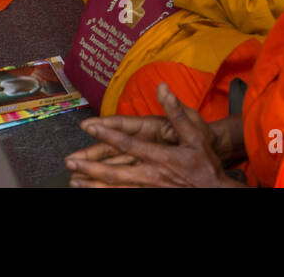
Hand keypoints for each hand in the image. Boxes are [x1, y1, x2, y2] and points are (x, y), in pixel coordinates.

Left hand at [66, 83, 242, 186]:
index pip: (129, 143)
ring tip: (74, 181)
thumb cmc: (204, 161)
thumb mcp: (195, 133)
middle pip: (114, 172)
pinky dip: (106, 194)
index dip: (107, 134)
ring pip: (115, 188)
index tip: (89, 126)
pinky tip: (94, 190)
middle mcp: (151, 175)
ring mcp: (149, 189)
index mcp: (161, 156)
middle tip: (70, 161)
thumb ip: (177, 112)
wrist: (213, 189)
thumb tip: (163, 88)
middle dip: (90, 167)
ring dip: (93, 184)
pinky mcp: (149, 196)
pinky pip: (124, 196)